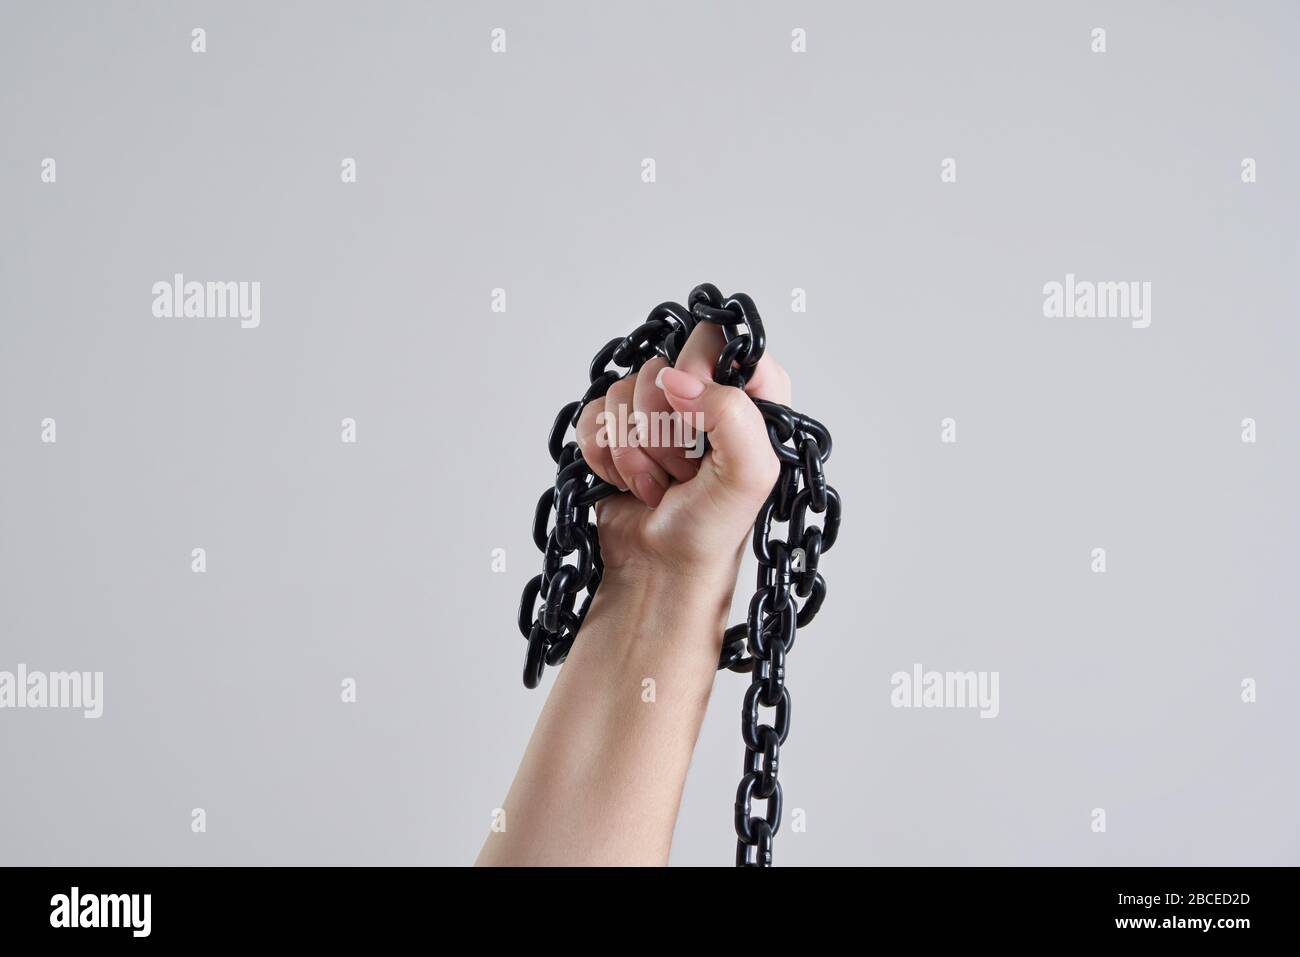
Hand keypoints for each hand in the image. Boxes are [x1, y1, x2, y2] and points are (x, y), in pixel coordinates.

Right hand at [575, 322, 790, 582]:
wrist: (659, 571)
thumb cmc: (711, 531)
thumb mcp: (749, 473)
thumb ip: (730, 412)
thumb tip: (676, 378)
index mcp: (748, 400)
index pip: (721, 339)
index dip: (701, 369)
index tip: (696, 412)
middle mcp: (702, 400)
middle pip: (662, 365)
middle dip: (662, 425)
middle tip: (682, 468)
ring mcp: (655, 416)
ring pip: (622, 390)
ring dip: (633, 449)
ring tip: (657, 485)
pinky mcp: (617, 432)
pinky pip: (592, 414)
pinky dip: (604, 454)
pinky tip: (626, 483)